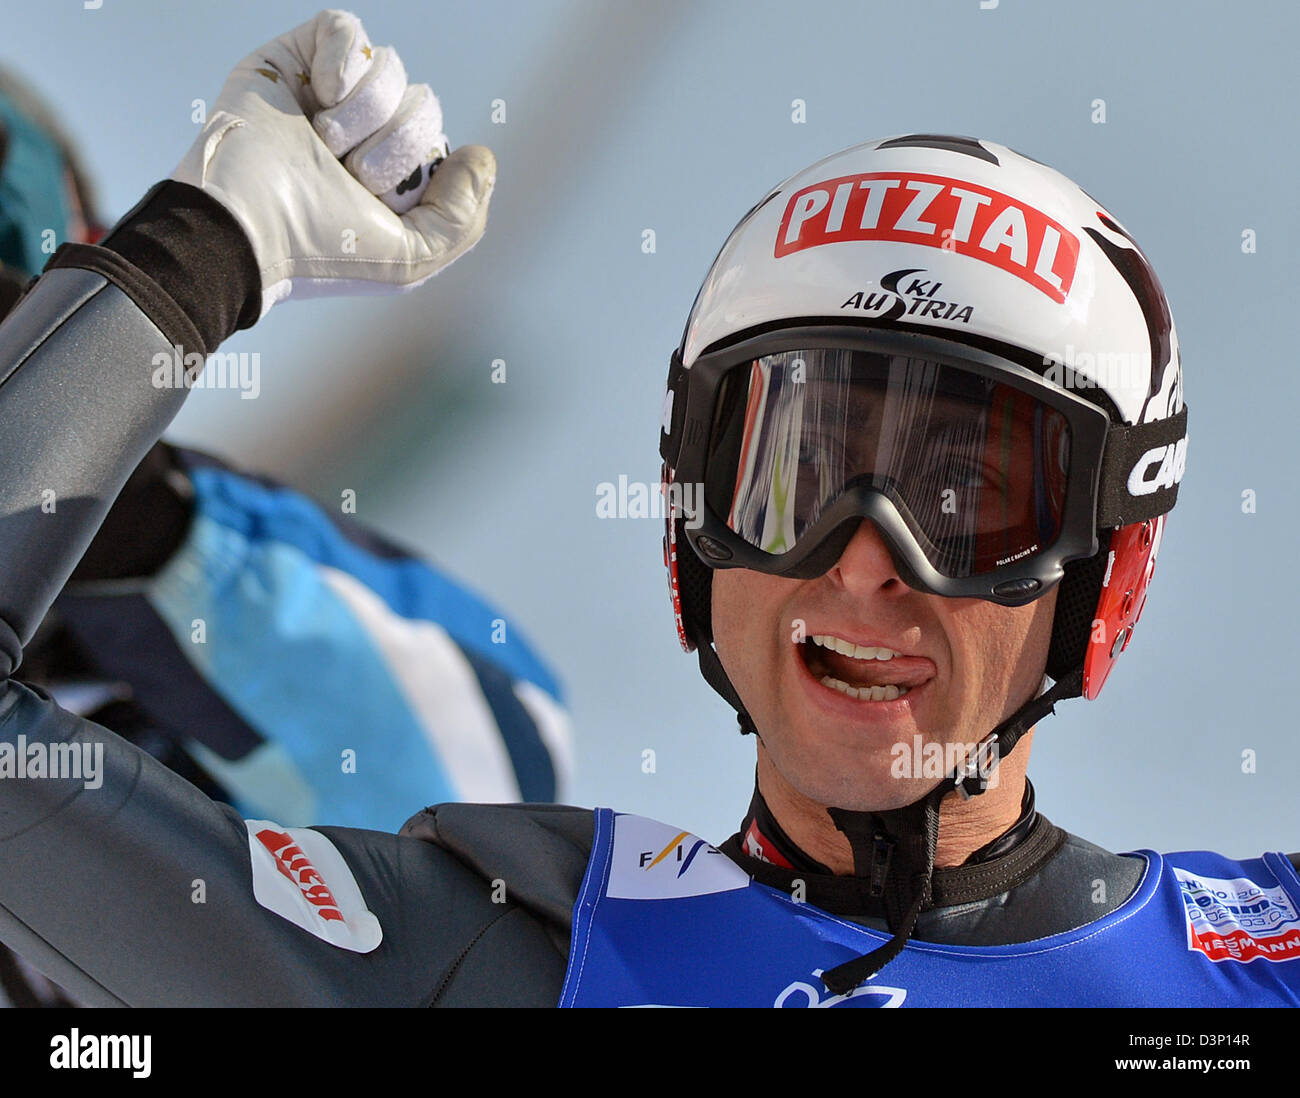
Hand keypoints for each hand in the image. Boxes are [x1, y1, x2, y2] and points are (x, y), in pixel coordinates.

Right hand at [172, 9, 494, 316]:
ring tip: (324, 147)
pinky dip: (341, 65)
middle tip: (350, 176)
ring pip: (392, 69)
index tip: (379, 199)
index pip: (441, 145)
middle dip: (394, 147)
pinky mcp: (294, 58)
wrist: (245, 227)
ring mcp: (329, 95)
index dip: (420, 170)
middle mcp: (364, 134)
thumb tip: (479, 155)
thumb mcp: (412, 259)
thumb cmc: (322, 249)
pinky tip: (318, 102)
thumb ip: (464, 216)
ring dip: (363, 116)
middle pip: (425, 105)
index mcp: (393, 177)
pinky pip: (348, 30)